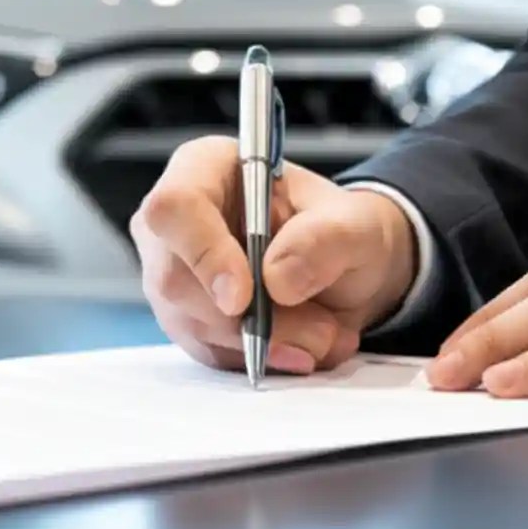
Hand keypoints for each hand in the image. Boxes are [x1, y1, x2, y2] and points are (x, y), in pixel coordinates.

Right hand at [130, 136, 417, 374]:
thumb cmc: (338, 231)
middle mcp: (175, 223)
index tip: (243, 296)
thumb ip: (325, 239)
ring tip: (323, 336)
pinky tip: (298, 348)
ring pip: (192, 324)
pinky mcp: (185, 319)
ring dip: (262, 343)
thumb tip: (277, 279)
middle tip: (318, 330)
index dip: (203, 253)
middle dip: (249, 318)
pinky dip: (257, 359)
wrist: (343, 270)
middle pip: (175, 279)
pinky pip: (207, 351)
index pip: (175, 207)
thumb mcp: (355, 224)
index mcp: (205, 170)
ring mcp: (172, 274)